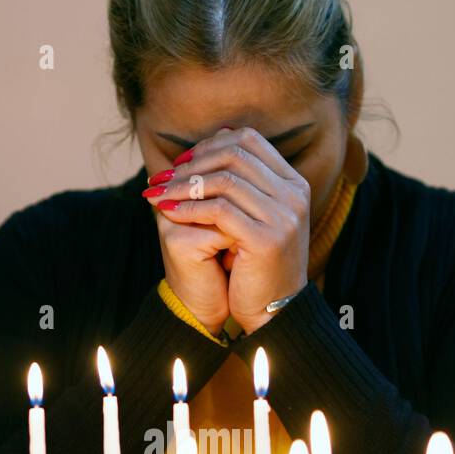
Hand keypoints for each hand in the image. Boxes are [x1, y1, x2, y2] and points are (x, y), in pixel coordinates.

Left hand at [143, 127, 309, 332]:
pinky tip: (170, 212)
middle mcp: (294, 196)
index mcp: (294, 185)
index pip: (249, 140)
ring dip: (185, 184)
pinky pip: (219, 210)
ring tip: (160, 193)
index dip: (210, 145)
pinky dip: (190, 207)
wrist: (274, 313)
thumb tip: (199, 149)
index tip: (182, 162)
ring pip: (225, 180)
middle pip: (235, 154)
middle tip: (165, 176)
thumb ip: (238, 187)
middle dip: (193, 162)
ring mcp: (283, 217)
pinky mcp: (266, 239)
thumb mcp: (254, 219)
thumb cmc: (257, 267)